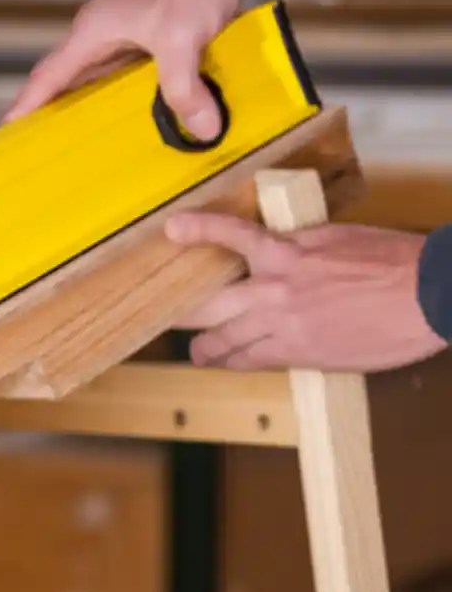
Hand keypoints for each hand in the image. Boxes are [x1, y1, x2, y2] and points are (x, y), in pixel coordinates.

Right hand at [4, 0, 282, 138]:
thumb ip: (184, 86)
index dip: (27, 104)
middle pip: (62, 82)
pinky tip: (120, 125)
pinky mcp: (140, 46)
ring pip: (89, 83)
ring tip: (70, 148)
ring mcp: (119, 41)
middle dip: (47, 115)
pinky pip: (117, 81)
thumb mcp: (184, 38)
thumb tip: (199, 128)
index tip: (8, 132)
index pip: (49, 75)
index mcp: (93, 32)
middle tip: (36, 152)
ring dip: (81, 111)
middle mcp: (99, 37)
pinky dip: (113, 103)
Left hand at [165, 212, 447, 371]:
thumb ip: (297, 248)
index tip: (173, 228)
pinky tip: (229, 363)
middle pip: (208, 304)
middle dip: (184, 312)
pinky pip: (252, 360)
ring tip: (199, 352)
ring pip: (224, 340)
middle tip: (166, 316)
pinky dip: (237, 361)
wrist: (427, 295)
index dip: (198, 230)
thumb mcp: (336, 239)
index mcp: (285, 251)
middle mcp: (274, 287)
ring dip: (207, 348)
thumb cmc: (391, 262)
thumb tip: (275, 253)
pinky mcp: (298, 352)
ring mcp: (282, 323)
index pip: (230, 235)